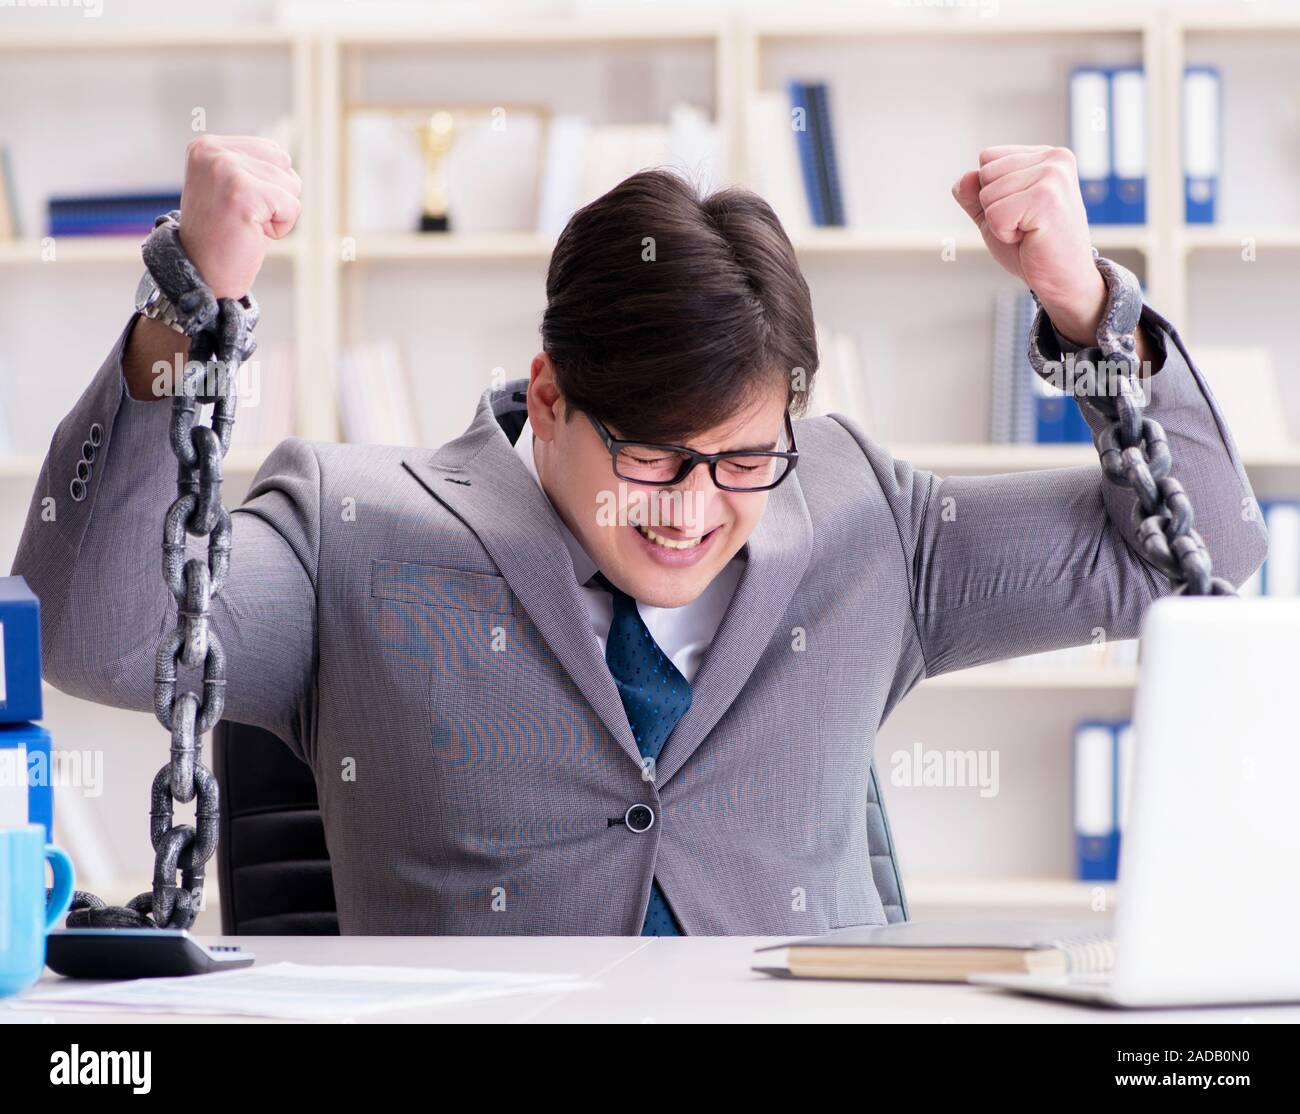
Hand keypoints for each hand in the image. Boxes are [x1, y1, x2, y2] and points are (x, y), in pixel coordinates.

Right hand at [177, 134, 301, 299]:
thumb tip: (285, 158)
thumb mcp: (235, 188)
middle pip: (285, 164)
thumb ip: (253, 166)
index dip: (269, 185)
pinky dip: (281, 228)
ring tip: (247, 225)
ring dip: (277, 214)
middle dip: (277, 197)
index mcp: (208, 146)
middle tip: (244, 218)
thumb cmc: (225, 234)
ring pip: (292, 185)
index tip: (239, 205)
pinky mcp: (243, 194)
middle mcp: (212, 152)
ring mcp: (225, 170)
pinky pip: (292, 207)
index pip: (273, 152)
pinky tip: (253, 234)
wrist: (204, 273)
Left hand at [951, 145, 1106, 346]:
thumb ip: (973, 195)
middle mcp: (1054, 158)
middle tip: (1026, 224)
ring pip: (987, 194)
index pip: (987, 159)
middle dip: (994, 207)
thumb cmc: (1033, 247)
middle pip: (984, 174)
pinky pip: (995, 215)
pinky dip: (1004, 234)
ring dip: (1000, 222)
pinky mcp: (1046, 197)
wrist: (1063, 279)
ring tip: (1029, 230)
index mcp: (1045, 155)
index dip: (992, 193)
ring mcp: (1053, 175)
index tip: (1021, 211)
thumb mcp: (994, 215)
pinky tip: (1031, 236)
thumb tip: (964, 177)